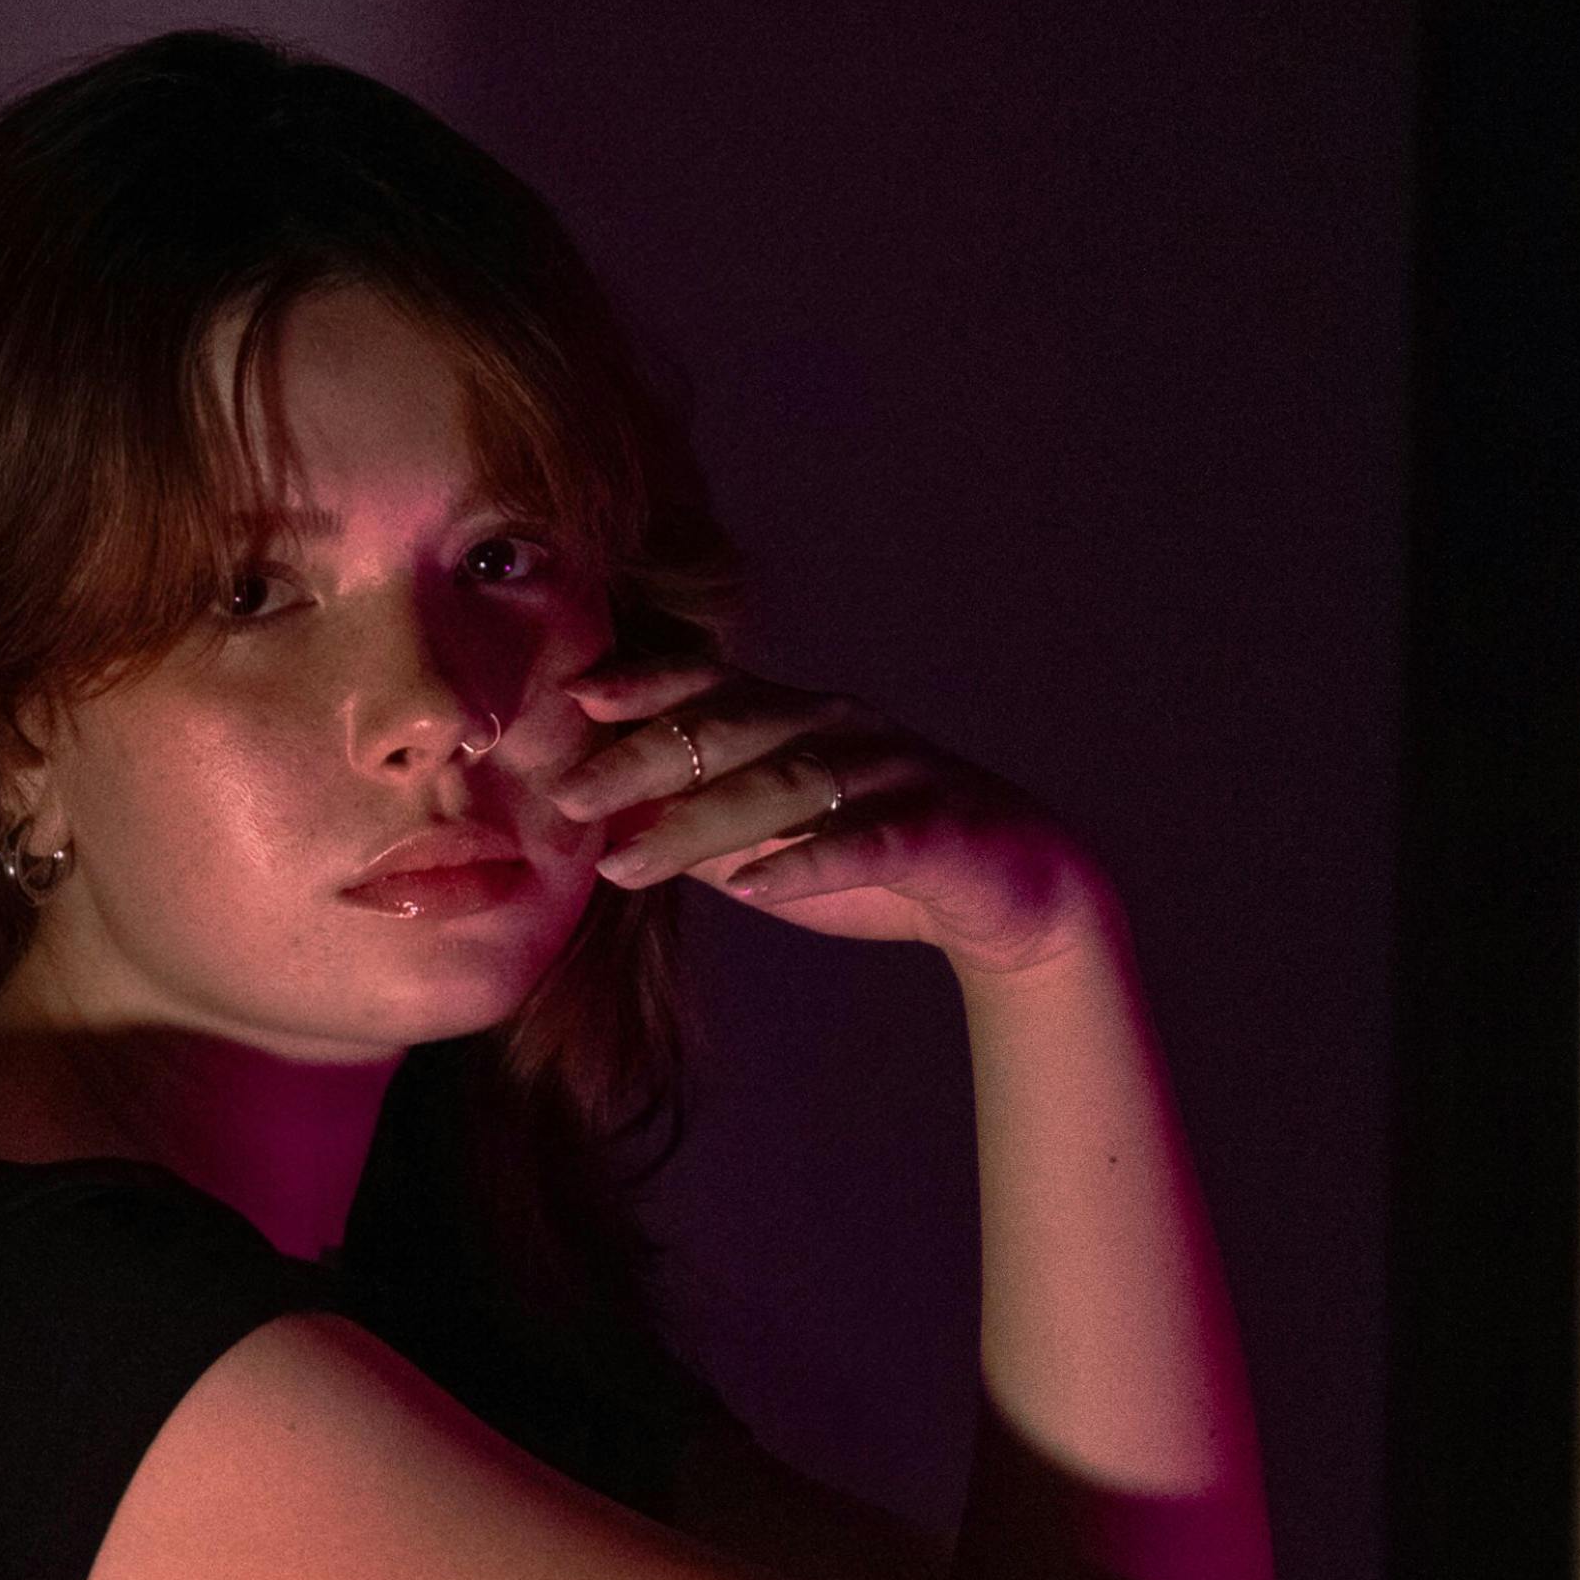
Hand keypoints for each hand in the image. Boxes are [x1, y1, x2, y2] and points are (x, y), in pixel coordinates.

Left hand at [547, 653, 1100, 973]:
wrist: (1013, 893)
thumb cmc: (880, 858)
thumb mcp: (777, 839)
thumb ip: (702, 824)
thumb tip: (604, 826)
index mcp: (800, 718)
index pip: (708, 687)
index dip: (641, 686)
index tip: (569, 702)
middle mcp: (840, 729)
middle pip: (729, 731)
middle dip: (640, 760)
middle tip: (565, 797)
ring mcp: (890, 774)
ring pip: (785, 785)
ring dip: (699, 824)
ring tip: (626, 866)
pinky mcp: (935, 830)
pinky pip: (865, 842)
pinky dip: (807, 862)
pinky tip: (752, 887)